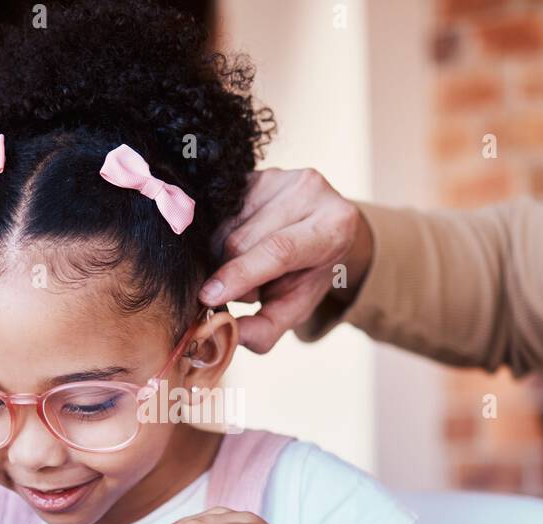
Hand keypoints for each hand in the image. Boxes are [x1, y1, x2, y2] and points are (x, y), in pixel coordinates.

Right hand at [199, 168, 371, 352]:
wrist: (321, 231)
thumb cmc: (308, 274)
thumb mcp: (296, 308)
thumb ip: (267, 330)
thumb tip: (230, 334)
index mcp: (333, 226)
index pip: (280, 249)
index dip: (241, 274)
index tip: (209, 296)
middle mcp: (311, 191)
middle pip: (243, 239)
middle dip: (232, 274)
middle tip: (249, 292)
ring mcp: (280, 175)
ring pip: (226, 226)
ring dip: (224, 257)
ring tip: (249, 266)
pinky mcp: (255, 171)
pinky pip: (219, 211)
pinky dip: (220, 237)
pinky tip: (239, 246)